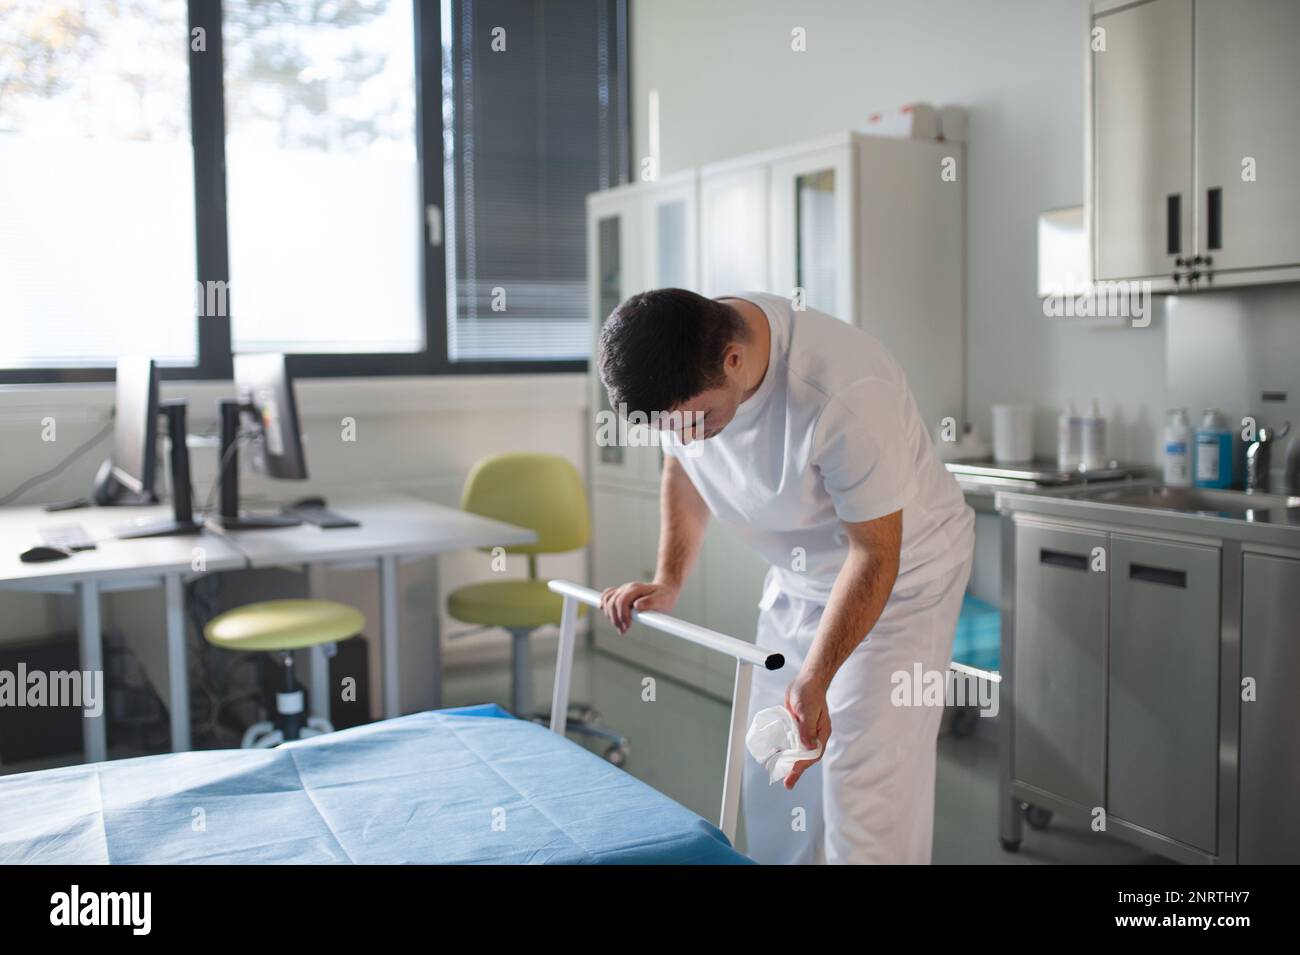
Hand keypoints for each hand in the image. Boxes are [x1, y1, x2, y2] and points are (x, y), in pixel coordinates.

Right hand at [599, 581, 678, 633]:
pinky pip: (607, 596)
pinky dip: (604, 604)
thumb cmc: (664, 597)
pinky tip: (607, 613)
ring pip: (607, 600)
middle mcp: (627, 588)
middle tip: (623, 630)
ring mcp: (623, 590)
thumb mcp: (662, 600)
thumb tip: (637, 605)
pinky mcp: (621, 593)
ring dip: (610, 615)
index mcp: (636, 589)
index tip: (627, 627)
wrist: (665, 591)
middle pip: (612, 602)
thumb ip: (650, 602)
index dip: (622, 615)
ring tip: (619, 626)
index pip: (622, 601)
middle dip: (615, 619)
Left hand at [783, 671, 831, 789]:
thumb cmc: (809, 693)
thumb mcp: (807, 710)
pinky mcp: (797, 728)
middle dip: (797, 770)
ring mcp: (806, 732)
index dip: (803, 765)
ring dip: (791, 763)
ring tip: (783, 776)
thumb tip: (808, 746)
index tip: (794, 772)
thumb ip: (807, 728)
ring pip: (799, 752)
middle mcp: (814, 735)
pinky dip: (787, 751)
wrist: (806, 681)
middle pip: (806, 756)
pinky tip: (779, 757)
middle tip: (787, 784)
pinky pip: (792, 743)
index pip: (813, 754)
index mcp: (821, 733)